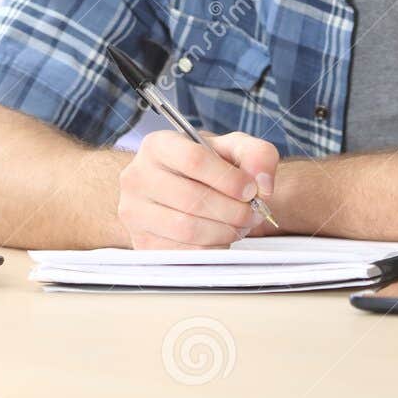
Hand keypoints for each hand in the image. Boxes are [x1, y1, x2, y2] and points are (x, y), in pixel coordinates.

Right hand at [116, 129, 279, 247]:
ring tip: (240, 225)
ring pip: (187, 228)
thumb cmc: (206, 168)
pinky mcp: (141, 242)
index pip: (194, 159)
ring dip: (225, 231)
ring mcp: (134, 212)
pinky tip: (220, 237)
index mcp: (157, 145)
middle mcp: (137, 177)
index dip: (230, 178)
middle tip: (253, 213)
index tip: (251, 190)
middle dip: (233, 210)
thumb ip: (257, 154)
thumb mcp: (232, 149)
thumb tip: (263, 184)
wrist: (177, 189)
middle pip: (192, 198)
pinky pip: (184, 252)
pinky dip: (212, 248)